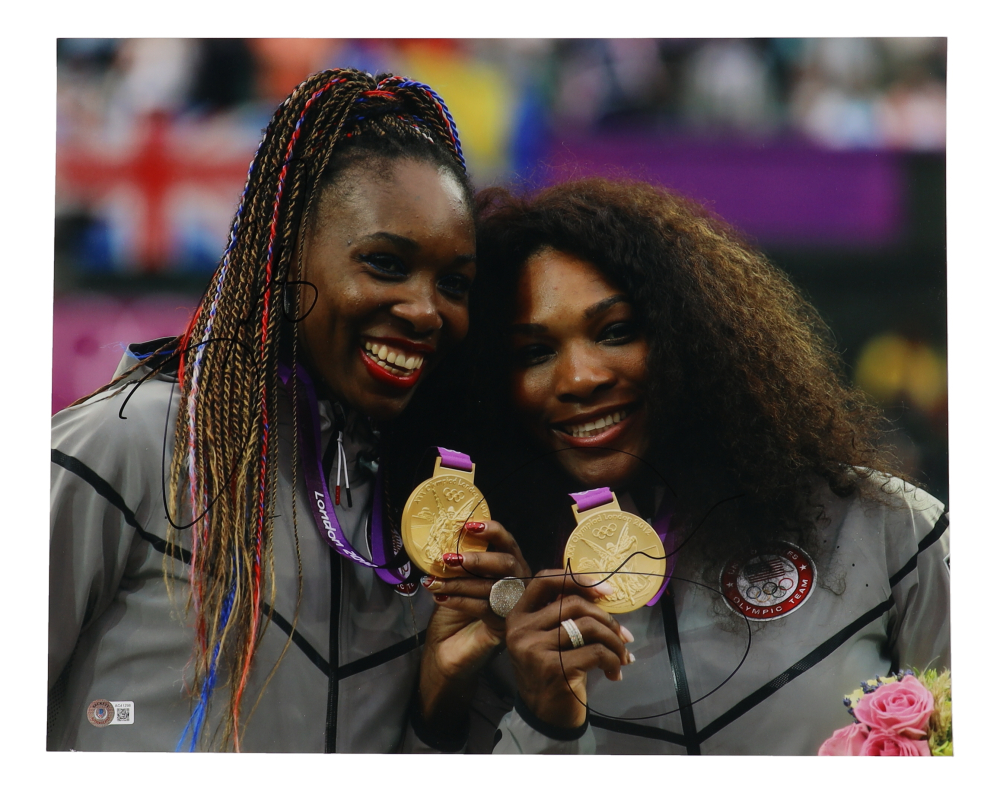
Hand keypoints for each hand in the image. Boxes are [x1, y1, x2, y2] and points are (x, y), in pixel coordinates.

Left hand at [417, 520, 530, 730]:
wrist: (446, 652)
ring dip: (459, 581)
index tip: (468, 526)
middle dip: (478, 559)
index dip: (492, 531)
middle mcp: (516, 585)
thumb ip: (458, 563)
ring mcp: (512, 607)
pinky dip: (460, 600)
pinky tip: (441, 597)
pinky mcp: (503, 628)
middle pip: (507, 564)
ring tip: (433, 581)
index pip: (508, 543)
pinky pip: (484, 608)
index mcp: (506, 568)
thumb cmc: (452, 613)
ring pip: (491, 587)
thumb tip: (444, 541)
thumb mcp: (455, 581)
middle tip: (450, 559)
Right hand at [505, 569, 634, 730]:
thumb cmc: (552, 672)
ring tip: (622, 655)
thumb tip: (601, 592)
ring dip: (614, 641)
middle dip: (606, 618)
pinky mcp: (554, 669)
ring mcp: (535, 649)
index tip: (606, 591)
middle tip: (623, 635)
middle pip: (574, 604)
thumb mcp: (548, 638)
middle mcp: (521, 629)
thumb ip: (562, 614)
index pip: (545, 580)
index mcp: (518, 616)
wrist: (545, 717)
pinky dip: (613, 660)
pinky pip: (596, 652)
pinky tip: (615, 671)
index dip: (577, 579)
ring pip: (588, 626)